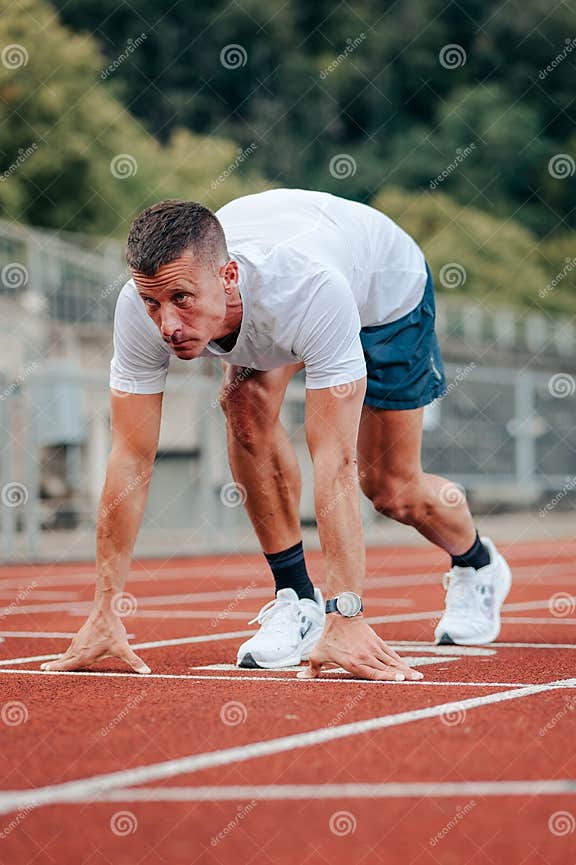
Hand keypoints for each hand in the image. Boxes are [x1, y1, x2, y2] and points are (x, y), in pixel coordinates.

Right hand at [40, 608, 150, 673]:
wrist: (106, 609)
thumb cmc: (113, 630)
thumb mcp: (123, 648)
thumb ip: (135, 662)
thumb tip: (147, 672)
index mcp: (83, 656)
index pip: (66, 666)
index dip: (55, 670)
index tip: (43, 671)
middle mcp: (77, 650)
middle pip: (63, 661)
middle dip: (54, 667)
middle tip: (42, 670)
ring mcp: (77, 642)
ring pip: (67, 654)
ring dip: (60, 661)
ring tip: (50, 667)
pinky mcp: (80, 637)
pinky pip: (71, 648)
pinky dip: (66, 654)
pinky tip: (66, 656)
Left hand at [297, 616, 423, 681]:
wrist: (342, 614)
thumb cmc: (329, 637)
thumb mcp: (317, 653)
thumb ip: (312, 669)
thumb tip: (300, 678)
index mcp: (353, 663)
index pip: (374, 673)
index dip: (388, 676)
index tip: (400, 679)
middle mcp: (366, 657)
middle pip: (387, 668)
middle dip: (402, 676)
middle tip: (417, 682)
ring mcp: (373, 649)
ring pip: (393, 661)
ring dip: (406, 669)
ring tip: (418, 677)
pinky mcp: (378, 643)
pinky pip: (391, 654)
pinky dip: (401, 662)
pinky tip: (409, 669)